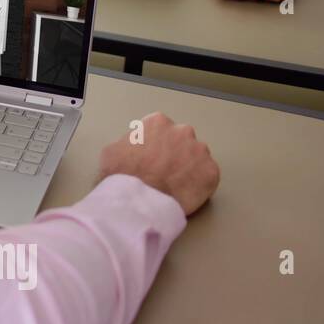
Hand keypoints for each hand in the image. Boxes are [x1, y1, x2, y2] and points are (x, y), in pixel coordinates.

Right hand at [96, 112, 219, 215]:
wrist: (138, 201)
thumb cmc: (122, 176)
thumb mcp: (111, 151)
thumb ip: (128, 142)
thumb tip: (133, 147)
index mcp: (158, 122)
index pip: (160, 129)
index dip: (154, 145)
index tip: (151, 157)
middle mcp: (182, 131)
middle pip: (182, 140)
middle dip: (175, 153)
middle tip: (163, 171)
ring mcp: (200, 151)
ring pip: (197, 157)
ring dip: (188, 167)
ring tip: (174, 184)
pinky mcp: (211, 172)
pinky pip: (207, 176)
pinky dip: (199, 184)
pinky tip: (185, 193)